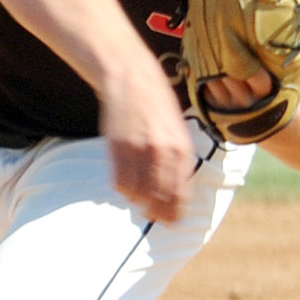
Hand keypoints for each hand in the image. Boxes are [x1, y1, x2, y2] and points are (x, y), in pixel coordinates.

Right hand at [99, 75, 193, 223]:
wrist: (131, 78)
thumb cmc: (156, 104)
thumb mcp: (178, 128)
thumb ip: (179, 156)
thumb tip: (179, 188)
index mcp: (181, 148)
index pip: (181, 193)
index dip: (176, 211)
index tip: (172, 221)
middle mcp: (162, 152)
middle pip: (160, 198)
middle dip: (159, 213)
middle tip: (155, 218)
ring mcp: (138, 151)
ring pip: (139, 194)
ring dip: (139, 202)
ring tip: (140, 203)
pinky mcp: (117, 148)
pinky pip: (120, 182)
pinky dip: (124, 191)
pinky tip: (127, 189)